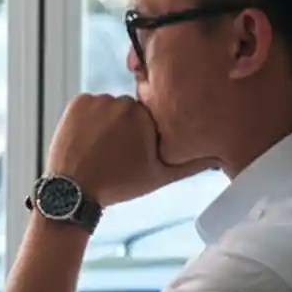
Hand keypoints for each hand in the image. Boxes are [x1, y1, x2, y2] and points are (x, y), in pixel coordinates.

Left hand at [47, 94, 214, 205]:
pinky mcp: (78, 101)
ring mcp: (98, 100)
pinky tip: (87, 139)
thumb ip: (191, 163)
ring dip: (106, 122)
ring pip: (109, 107)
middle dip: (125, 127)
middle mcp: (123, 103)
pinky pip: (90, 105)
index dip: (143, 135)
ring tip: (99, 148)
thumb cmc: (118, 184)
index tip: (132, 152)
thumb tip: (218, 156)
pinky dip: (89, 118)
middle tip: (114, 152)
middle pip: (129, 110)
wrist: (72, 190)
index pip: (151, 117)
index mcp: (146, 117)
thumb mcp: (160, 176)